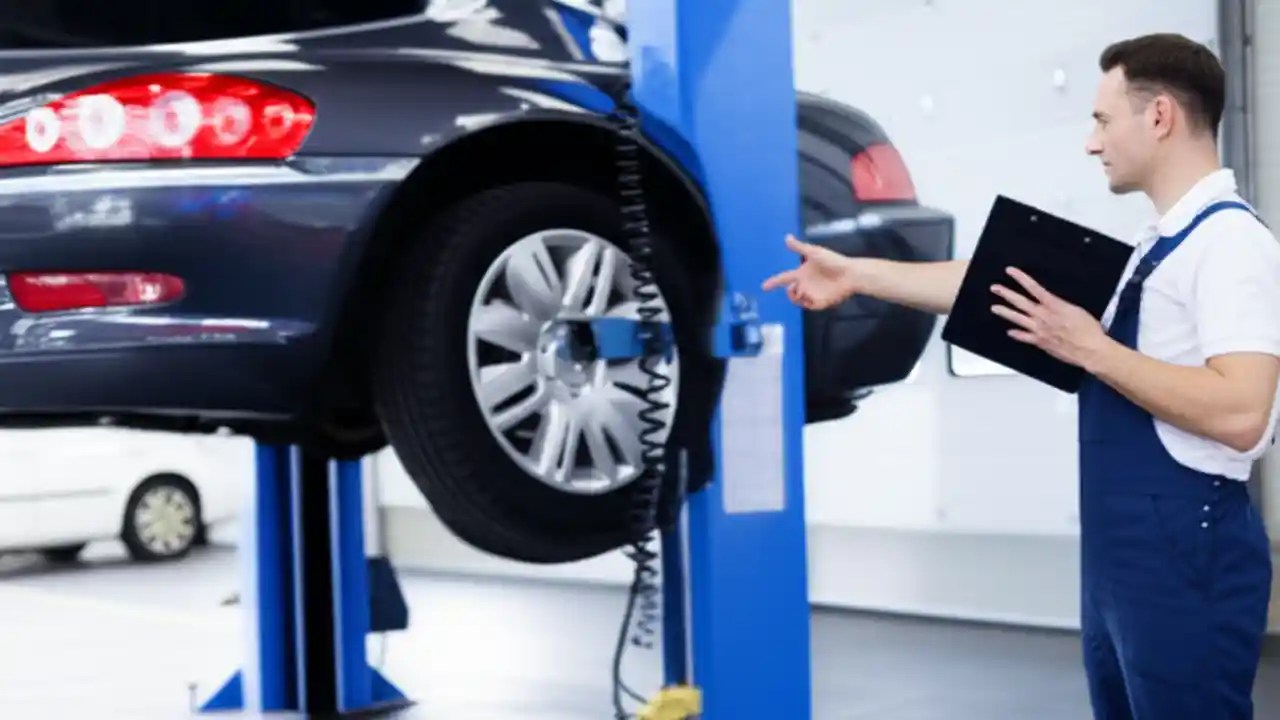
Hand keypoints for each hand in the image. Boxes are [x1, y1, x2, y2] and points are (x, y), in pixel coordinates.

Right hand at [761, 234, 857, 309]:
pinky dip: (808, 304)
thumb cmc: (833, 261)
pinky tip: (810, 298)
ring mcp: (813, 293)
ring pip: (798, 301)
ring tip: (801, 293)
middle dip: (789, 293)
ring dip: (796, 298)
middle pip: (790, 292)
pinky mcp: (821, 302)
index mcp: (802, 273)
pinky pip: (810, 306)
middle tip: (793, 288)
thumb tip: (786, 237)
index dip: (774, 282)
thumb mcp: (814, 252)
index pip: (784, 278)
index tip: (764, 286)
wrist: (850, 273)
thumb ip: (799, 247)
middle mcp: (805, 284)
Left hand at [991, 267, 1111, 369]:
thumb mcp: (1076, 309)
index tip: (1010, 271)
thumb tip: (1052, 302)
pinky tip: (1009, 332)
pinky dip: (1016, 334)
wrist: (1090, 349)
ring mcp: (1039, 330)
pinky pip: (1024, 337)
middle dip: (1006, 293)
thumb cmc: (1088, 330)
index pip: (1033, 287)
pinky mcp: (1040, 342)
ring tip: (994, 308)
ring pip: (1017, 319)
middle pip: (1020, 302)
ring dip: (1005, 312)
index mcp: (1054, 305)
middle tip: (994, 288)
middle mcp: (1043, 316)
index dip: (1020, 278)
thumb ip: (1060, 305)